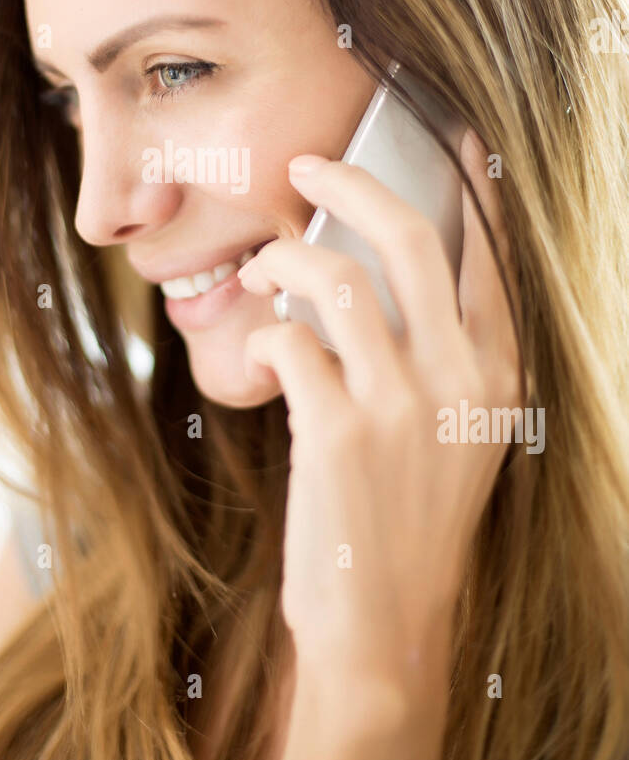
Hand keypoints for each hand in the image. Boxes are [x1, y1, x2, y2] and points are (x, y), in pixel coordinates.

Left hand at [238, 129, 524, 689]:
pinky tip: (263, 353)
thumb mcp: (460, 435)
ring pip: (336, 276)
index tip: (455, 140)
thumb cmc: (412, 518)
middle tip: (305, 164)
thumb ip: (447, 358)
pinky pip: (288, 341)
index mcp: (496, 371)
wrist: (386, 619)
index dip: (473, 187)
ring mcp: (401, 401)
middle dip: (350, 181)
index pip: (491, 253)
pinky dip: (264, 336)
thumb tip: (391, 275)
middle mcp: (459, 376)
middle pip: (408, 235)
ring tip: (266, 264)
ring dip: (287, 256)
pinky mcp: (339, 429)